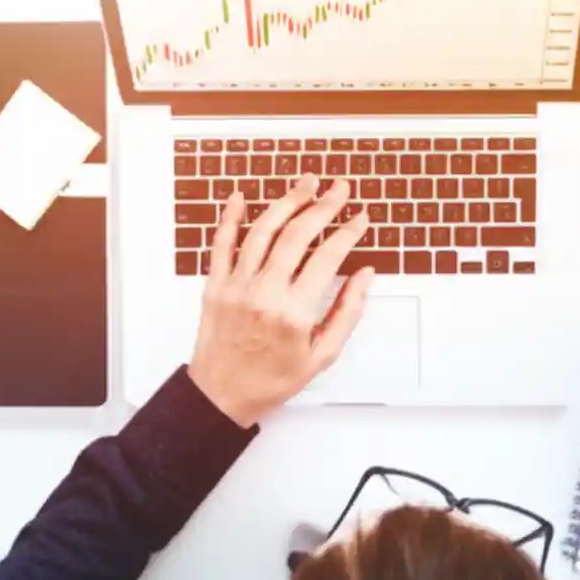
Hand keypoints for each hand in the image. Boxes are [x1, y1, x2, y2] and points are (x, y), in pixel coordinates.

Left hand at [187, 175, 372, 427]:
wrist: (221, 396)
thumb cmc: (271, 379)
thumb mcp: (321, 356)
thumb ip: (346, 313)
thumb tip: (364, 276)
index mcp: (294, 313)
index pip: (327, 257)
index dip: (347, 232)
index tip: (359, 219)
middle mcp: (264, 293)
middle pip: (297, 235)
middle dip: (322, 206)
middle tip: (338, 189)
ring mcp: (236, 286)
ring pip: (262, 231)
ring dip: (286, 202)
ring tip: (306, 183)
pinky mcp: (215, 286)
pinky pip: (220, 244)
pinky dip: (230, 217)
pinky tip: (242, 198)